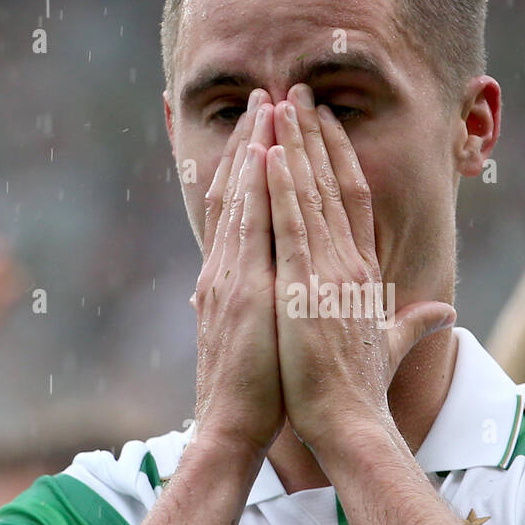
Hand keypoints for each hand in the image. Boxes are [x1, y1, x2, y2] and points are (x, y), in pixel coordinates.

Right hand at [191, 94, 285, 453]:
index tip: (268, 130)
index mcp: (238, 278)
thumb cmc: (258, 392)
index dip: (256, 168)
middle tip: (262, 96)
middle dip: (251, 143)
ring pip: (240, 199)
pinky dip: (251, 189)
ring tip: (264, 104)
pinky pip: (246, 229)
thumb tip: (296, 294)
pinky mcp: (237, 291)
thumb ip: (286, 310)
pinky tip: (261, 154)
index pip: (245, 210)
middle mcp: (228, 269)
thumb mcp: (270, 339)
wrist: (232, 429)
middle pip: (238, 193)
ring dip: (252, 150)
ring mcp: (229, 276)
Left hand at [265, 84, 454, 458]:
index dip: (339, 158)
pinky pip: (289, 226)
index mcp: (363, 274)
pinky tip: (268, 153)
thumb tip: (445, 315)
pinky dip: (279, 187)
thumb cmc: (362, 392)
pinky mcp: (303, 287)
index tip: (325, 125)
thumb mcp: (389, 347)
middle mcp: (349, 264)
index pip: (354, 201)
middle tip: (298, 93)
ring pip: (308, 195)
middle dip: (314, 136)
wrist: (350, 424)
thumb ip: (414, 324)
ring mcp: (327, 272)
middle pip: (332, 184)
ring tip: (278, 103)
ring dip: (294, 146)